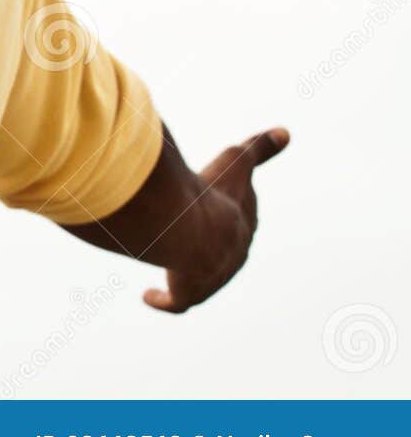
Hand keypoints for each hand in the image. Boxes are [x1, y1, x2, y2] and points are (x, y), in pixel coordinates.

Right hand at [143, 127, 289, 313]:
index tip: (213, 204)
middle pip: (219, 250)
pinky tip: (150, 296)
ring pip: (196, 277)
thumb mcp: (236, 162)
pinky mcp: (187, 294)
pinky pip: (175, 303)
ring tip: (167, 263)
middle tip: (187, 231)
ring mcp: (211, 279)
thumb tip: (286, 132)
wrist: (191, 229)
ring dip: (183, 270)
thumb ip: (259, 148)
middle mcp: (229, 257)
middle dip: (207, 242)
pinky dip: (163, 300)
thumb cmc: (211, 193)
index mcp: (241, 228)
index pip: (238, 219)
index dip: (226, 210)